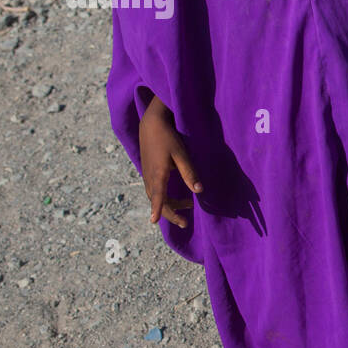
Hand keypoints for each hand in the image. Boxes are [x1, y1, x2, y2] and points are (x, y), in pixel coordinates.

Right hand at [139, 94, 202, 227]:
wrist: (150, 124)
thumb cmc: (167, 137)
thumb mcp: (180, 154)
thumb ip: (189, 173)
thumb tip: (199, 191)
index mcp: (157, 173)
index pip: (158, 195)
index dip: (157, 209)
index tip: (154, 221)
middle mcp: (150, 176)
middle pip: (157, 201)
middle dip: (170, 213)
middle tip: (185, 223)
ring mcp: (147, 174)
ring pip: (156, 196)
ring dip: (170, 205)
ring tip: (188, 207)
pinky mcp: (148, 171)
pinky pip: (155, 190)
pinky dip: (164, 198)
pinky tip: (177, 197)